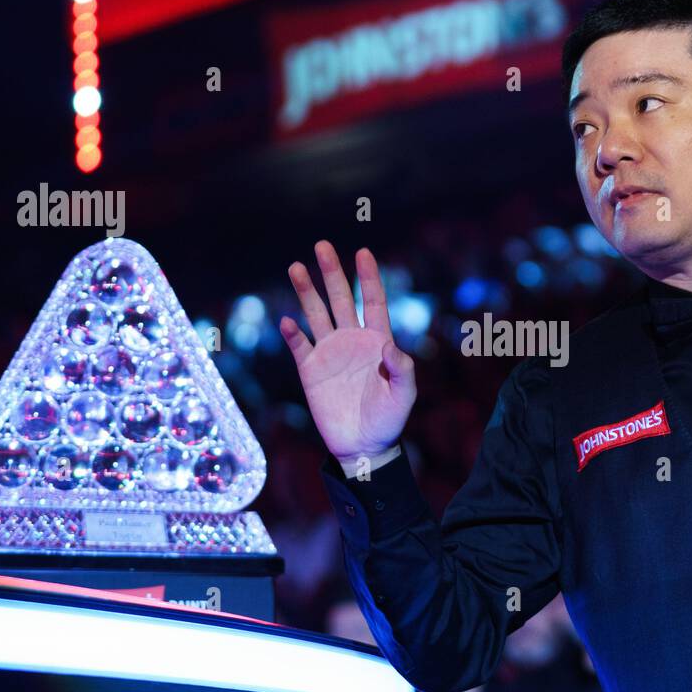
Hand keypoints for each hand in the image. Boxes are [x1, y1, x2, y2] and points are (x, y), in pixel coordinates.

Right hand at [281, 241, 415, 460]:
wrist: (364, 446)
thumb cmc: (389, 419)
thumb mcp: (404, 395)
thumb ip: (402, 369)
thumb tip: (390, 347)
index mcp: (378, 341)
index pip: (373, 302)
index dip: (368, 278)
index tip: (363, 252)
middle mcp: (352, 340)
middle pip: (340, 299)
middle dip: (332, 272)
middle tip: (322, 245)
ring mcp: (329, 353)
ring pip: (316, 314)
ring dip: (306, 292)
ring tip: (296, 267)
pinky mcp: (310, 370)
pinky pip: (299, 346)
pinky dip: (293, 334)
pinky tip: (287, 321)